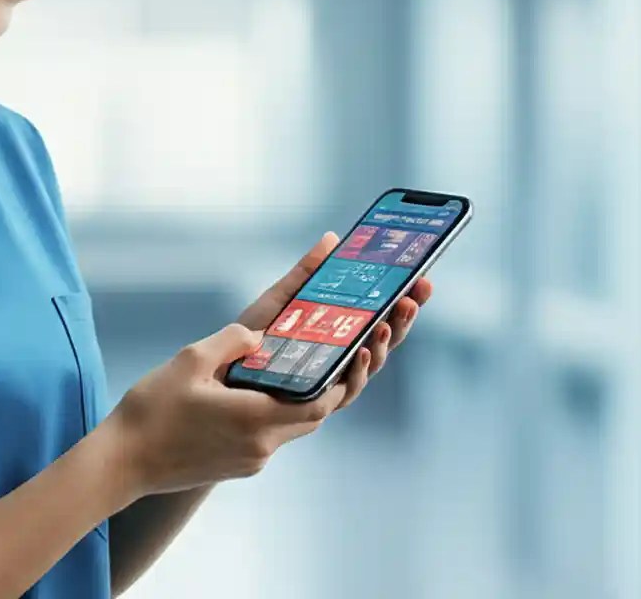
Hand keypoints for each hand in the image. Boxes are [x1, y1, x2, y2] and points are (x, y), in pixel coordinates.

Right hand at [107, 324, 354, 495]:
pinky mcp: (236, 467)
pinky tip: (258, 392)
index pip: (320, 404)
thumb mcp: (189, 360)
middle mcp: (260, 446)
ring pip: (291, 428)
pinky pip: (268, 438)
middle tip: (333, 358)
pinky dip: (274, 414)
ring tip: (298, 370)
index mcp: (255, 418)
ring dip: (299, 402)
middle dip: (327, 389)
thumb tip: (259, 335)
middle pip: (312, 418)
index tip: (352, 356)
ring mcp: (249, 461)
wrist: (122, 463)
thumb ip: (232, 340)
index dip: (341, 382)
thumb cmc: (151, 411)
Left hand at [236, 231, 434, 411]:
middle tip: (417, 291)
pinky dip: (358, 370)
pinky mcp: (318, 402)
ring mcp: (333, 380)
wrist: (218, 374)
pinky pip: (346, 389)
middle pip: (386, 337)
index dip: (405, 298)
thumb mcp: (281, 299)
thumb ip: (307, 273)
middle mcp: (343, 358)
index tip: (422, 276)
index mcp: (340, 333)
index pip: (381, 314)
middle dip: (406, 315)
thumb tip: (333, 238)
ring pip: (373, 364)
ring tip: (390, 320)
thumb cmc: (251, 339)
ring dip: (387, 341)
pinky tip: (363, 352)